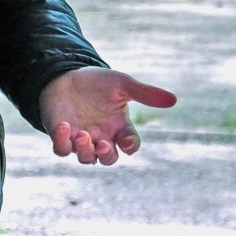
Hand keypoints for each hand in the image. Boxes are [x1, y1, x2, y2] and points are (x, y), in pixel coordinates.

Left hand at [39, 66, 176, 166]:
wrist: (66, 76)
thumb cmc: (97, 82)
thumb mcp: (123, 84)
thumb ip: (145, 94)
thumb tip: (173, 99)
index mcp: (118, 126)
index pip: (130, 144)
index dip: (131, 146)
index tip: (126, 140)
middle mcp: (102, 136)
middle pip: (108, 159)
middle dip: (107, 155)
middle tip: (102, 143)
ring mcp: (81, 139)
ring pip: (86, 159)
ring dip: (85, 151)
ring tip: (82, 134)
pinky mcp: (61, 136)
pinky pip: (62, 150)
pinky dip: (62, 143)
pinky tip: (65, 126)